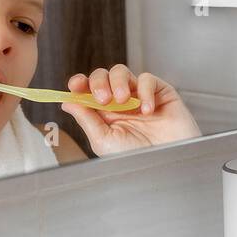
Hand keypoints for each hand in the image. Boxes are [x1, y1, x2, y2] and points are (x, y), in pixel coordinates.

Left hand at [60, 65, 201, 154]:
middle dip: (98, 83)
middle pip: (102, 76)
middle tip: (103, 99)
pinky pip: (147, 80)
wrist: (168, 164)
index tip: (75, 86)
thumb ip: (86, 120)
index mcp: (103, 115)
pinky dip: (145, 92)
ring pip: (122, 72)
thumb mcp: (104, 141)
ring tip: (123, 102)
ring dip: (118, 83)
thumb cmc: (138, 159)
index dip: (79, 84)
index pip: (86, 91)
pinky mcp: (160, 93)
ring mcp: (139, 97)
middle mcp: (120, 104)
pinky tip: (148, 110)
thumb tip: (68, 102)